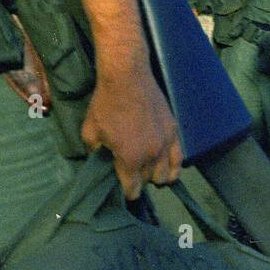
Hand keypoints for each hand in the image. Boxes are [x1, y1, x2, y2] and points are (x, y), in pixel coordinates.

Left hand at [81, 63, 182, 199]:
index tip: (123, 189)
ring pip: (167, 173)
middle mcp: (152, 155)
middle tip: (131, 172)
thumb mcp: (90, 132)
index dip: (127, 193)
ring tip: (149, 170)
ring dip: (157, 175)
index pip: (133, 190)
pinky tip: (168, 167)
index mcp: (130, 159)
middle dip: (139, 180)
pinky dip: (174, 166)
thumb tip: (101, 163)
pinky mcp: (173, 130)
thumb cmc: (105, 104)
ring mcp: (166, 142)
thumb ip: (95, 154)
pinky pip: (179, 157)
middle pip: (149, 180)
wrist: (126, 77)